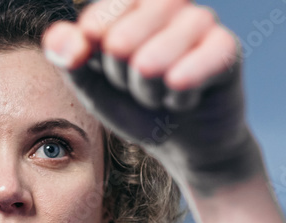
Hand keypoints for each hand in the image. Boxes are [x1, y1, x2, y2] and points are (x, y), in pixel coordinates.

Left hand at [42, 0, 264, 193]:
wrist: (182, 146)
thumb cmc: (137, 108)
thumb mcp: (95, 88)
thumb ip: (70, 60)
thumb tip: (56, 38)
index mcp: (132, 6)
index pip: (102, 15)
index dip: (97, 49)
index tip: (104, 71)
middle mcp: (167, 5)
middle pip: (129, 31)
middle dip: (122, 73)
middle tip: (137, 91)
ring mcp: (200, 22)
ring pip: (165, 45)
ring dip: (150, 86)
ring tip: (158, 99)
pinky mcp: (228, 48)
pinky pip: (207, 55)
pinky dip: (186, 84)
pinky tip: (179, 99)